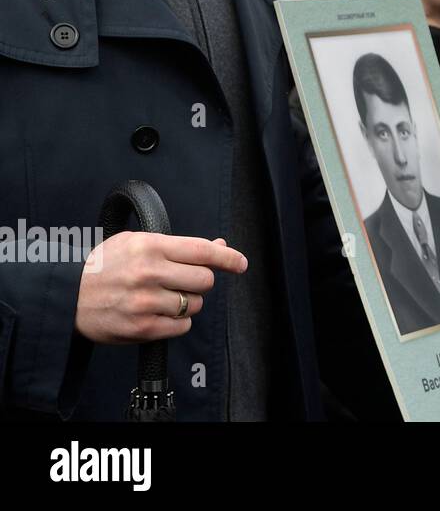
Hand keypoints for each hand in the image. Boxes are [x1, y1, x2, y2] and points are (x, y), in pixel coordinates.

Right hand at [75, 232, 246, 343]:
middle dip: (200, 281)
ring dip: (187, 302)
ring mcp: (146, 302)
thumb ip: (178, 246)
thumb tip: (219, 247)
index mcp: (150, 246)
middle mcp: (150, 273)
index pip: (202, 251)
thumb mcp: (136, 243)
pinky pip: (182, 326)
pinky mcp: (142, 327)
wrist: (67, 297)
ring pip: (194, 304)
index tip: (240, 263)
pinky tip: (160, 313)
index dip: (228, 258)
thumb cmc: (104, 267)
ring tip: (164, 297)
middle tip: (183, 281)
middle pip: (205, 280)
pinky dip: (178, 322)